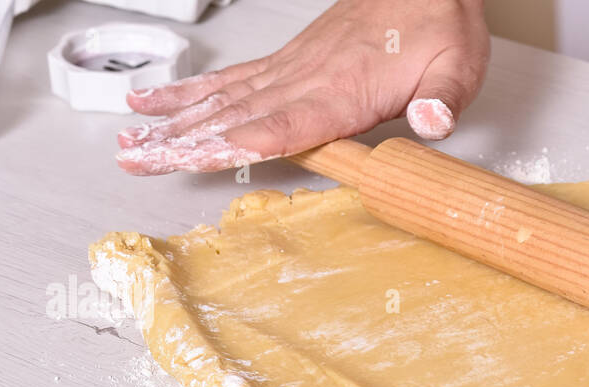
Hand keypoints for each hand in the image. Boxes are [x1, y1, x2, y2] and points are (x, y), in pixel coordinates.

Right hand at [116, 0, 488, 174]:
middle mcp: (308, 79)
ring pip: (222, 99)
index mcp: (345, 89)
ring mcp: (292, 69)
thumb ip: (443, 100)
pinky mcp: (288, 62)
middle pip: (236, 116)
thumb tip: (433, 122)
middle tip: (137, 160)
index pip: (290, 121)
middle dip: (185, 140)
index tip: (211, 151)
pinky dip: (190, 94)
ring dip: (173, 123)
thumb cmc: (437, 23)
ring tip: (130, 144)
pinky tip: (158, 105)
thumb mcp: (458, 66)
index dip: (253, 138)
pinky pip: (231, 80)